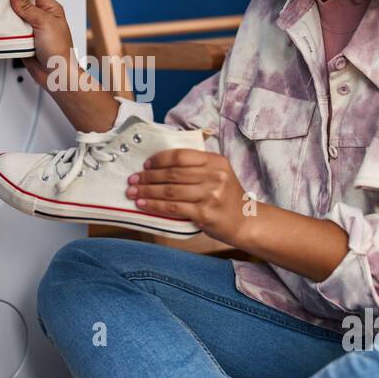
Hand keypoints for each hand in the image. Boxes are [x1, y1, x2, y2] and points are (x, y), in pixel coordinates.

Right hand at [9, 0, 76, 88]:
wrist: (56, 75)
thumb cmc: (60, 51)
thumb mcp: (45, 23)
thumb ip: (28, 8)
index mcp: (50, 8)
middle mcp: (41, 17)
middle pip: (21, 1)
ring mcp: (31, 28)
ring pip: (14, 16)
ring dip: (5, 14)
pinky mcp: (23, 40)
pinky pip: (10, 31)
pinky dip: (4, 28)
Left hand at [126, 148, 250, 243]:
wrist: (246, 221)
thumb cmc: (226, 197)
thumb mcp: (218, 174)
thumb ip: (197, 167)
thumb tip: (160, 166)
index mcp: (216, 161)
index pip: (181, 156)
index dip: (159, 159)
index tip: (145, 165)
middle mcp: (215, 176)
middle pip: (173, 173)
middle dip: (148, 177)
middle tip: (132, 180)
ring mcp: (210, 195)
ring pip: (170, 191)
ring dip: (147, 191)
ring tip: (133, 193)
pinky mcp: (205, 214)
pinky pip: (173, 208)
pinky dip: (155, 206)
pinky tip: (143, 204)